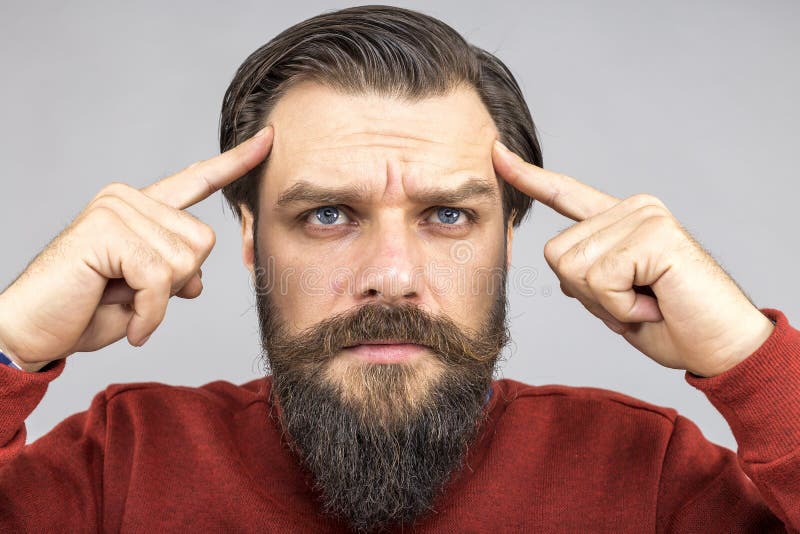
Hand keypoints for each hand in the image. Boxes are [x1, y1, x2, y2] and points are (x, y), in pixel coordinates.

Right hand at [0, 126, 273, 371]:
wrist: (33, 331)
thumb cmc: (85, 310)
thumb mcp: (145, 292)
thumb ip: (175, 274)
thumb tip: (197, 279)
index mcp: (142, 208)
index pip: (197, 180)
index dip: (234, 164)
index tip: (268, 140)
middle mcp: (128, 199)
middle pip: (203, 242)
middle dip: (178, 283)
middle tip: (133, 294)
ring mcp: (115, 210)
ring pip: (184, 262)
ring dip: (159, 300)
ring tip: (121, 301)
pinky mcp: (104, 231)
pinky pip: (160, 280)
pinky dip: (150, 312)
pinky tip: (128, 323)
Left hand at [492, 140, 773, 377]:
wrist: (721, 348)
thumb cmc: (671, 325)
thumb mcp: (614, 298)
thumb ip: (587, 273)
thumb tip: (561, 259)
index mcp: (620, 220)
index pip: (565, 195)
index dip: (528, 179)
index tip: (497, 154)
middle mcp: (632, 208)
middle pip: (556, 253)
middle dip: (587, 295)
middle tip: (634, 302)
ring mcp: (644, 217)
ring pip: (573, 267)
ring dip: (606, 302)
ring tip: (647, 301)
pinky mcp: (655, 235)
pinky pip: (601, 279)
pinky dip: (621, 306)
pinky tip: (654, 303)